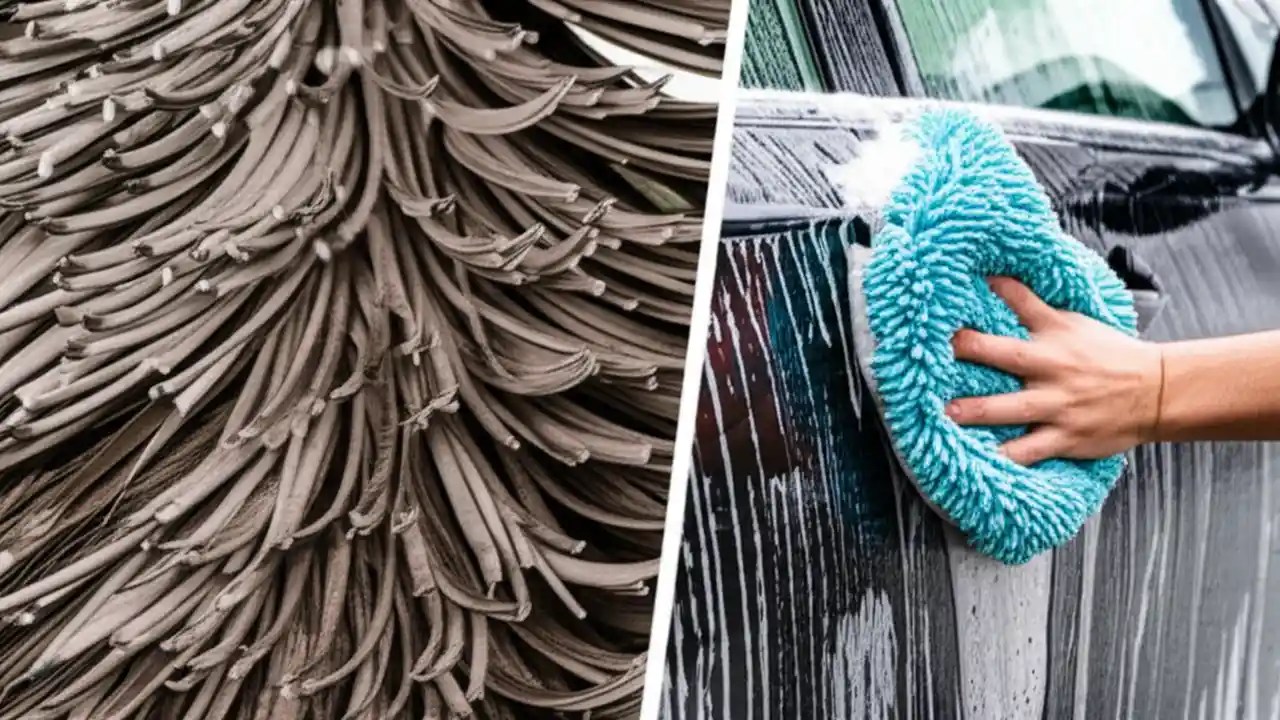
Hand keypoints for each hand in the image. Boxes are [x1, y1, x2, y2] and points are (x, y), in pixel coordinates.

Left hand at [945, 277, 1163, 465]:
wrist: (1154, 391)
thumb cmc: (1107, 353)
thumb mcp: (1070, 321)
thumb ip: (1028, 303)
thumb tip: (991, 277)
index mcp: (1053, 338)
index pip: (1019, 309)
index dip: (992, 296)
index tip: (949, 303)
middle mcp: (1053, 370)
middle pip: (1009, 356)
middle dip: (973, 352)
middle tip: (934, 353)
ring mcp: (1059, 406)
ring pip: (1013, 408)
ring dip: (978, 412)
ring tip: (946, 414)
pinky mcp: (1065, 438)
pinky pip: (1030, 452)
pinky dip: (1007, 459)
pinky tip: (981, 463)